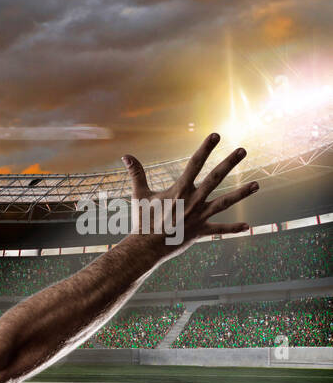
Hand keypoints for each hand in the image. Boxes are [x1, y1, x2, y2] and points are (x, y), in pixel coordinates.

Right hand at [121, 132, 258, 256]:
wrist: (145, 247)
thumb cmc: (142, 220)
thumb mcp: (140, 195)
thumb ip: (136, 174)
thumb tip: (126, 155)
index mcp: (179, 189)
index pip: (194, 164)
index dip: (205, 148)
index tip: (217, 135)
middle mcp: (192, 200)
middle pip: (215, 178)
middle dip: (229, 163)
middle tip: (243, 150)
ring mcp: (198, 216)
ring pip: (224, 202)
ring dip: (241, 193)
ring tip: (256, 184)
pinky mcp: (200, 231)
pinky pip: (219, 229)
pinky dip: (232, 229)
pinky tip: (247, 226)